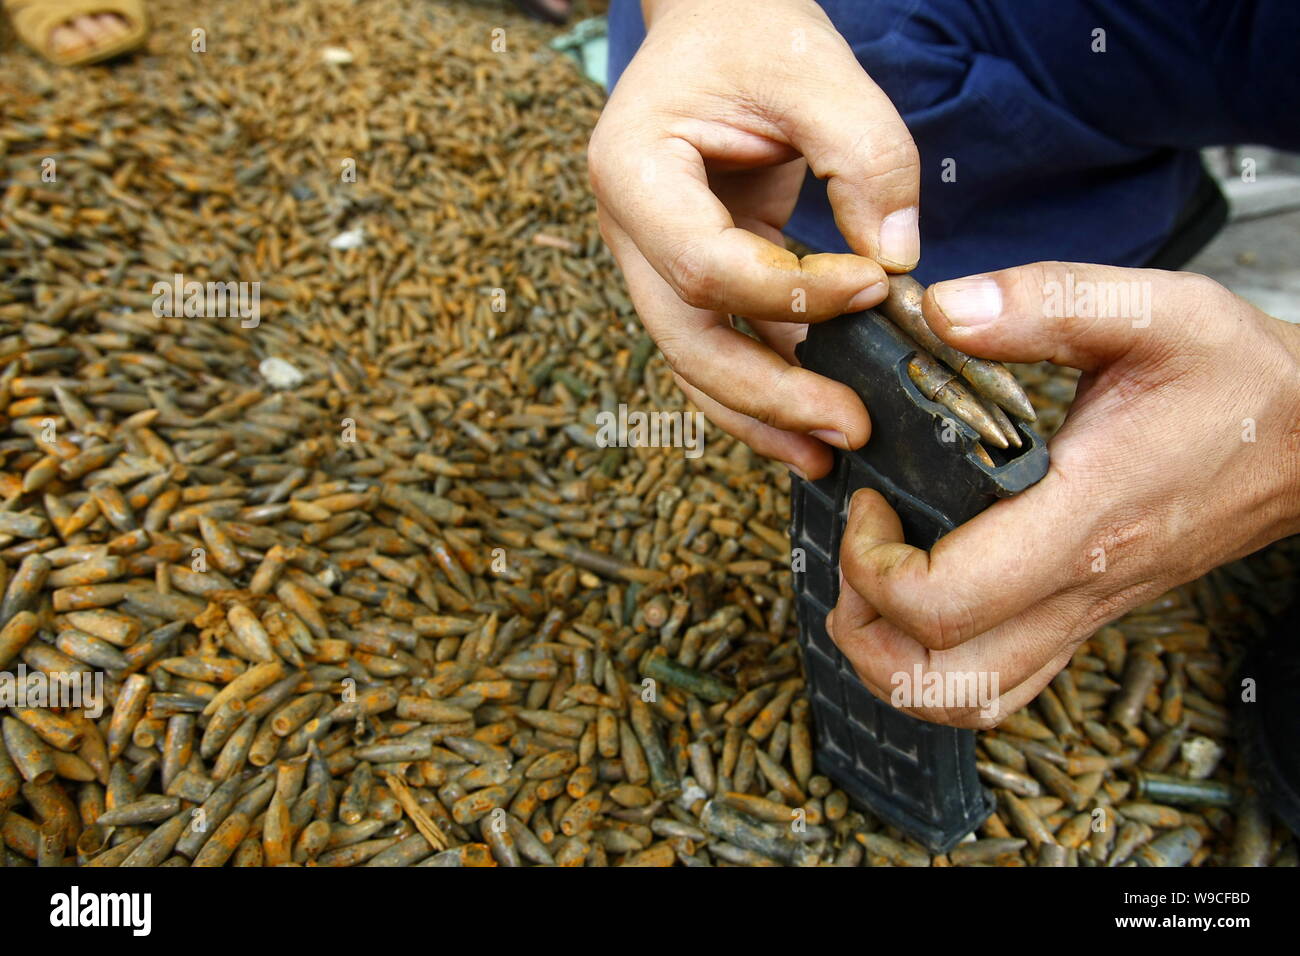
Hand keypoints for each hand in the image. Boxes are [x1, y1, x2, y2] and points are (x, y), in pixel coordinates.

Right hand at [588, 0, 920, 478]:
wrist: (718, 25)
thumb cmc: (753, 34)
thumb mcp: (817, 70)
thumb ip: (865, 157)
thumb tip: (897, 264)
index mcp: (634, 171)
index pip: (708, 267)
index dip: (794, 295)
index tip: (875, 287)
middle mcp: (629, 231)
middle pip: (687, 340)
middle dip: (769, 395)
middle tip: (849, 427)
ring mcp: (653, 261)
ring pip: (695, 362)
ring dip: (762, 414)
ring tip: (830, 451)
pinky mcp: (691, 276)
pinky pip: (721, 345)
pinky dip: (764, 388)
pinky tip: (812, 422)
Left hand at [828, 262, 1299, 726]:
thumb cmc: (1239, 380)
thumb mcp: (1155, 311)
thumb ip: (1046, 302)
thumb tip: (943, 310)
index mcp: (1081, 520)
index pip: (944, 602)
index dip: (872, 566)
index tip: (868, 499)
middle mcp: (1077, 587)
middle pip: (939, 679)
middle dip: (864, 630)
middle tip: (857, 549)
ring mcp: (1083, 613)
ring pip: (965, 699)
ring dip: (893, 660)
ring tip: (872, 582)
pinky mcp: (1086, 613)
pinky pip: (999, 681)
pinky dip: (938, 665)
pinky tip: (920, 601)